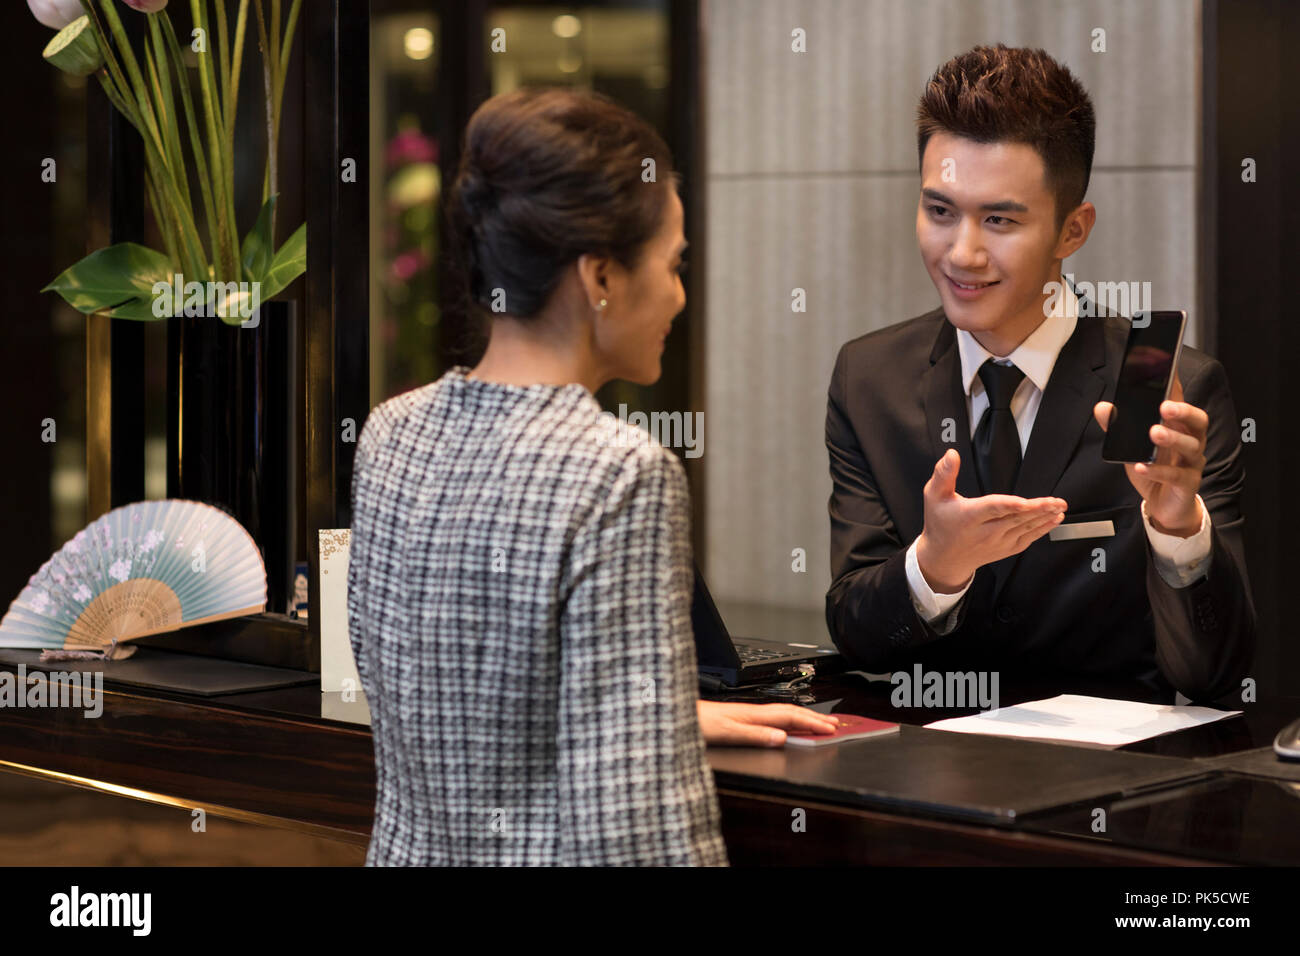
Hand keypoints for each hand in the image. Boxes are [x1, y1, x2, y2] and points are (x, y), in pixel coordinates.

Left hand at [696, 701, 838, 746]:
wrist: (677, 713)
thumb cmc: (699, 723)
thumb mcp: (728, 733)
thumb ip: (756, 735)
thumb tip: (783, 738)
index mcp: (754, 714)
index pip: (791, 717)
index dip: (812, 723)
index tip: (831, 729)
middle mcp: (753, 712)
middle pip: (791, 713)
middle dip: (814, 719)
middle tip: (835, 725)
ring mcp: (747, 714)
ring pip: (782, 714)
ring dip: (803, 719)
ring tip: (818, 724)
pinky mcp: (739, 719)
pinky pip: (772, 718)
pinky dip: (786, 722)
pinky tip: (786, 726)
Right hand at [915, 449, 1066, 592]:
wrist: (944, 558)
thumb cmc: (940, 523)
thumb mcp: (934, 496)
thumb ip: (943, 474)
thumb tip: (952, 455)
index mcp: (968, 517)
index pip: (991, 509)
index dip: (1009, 505)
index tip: (1025, 502)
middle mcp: (984, 532)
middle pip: (1014, 519)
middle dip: (1037, 510)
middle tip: (1056, 501)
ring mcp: (997, 542)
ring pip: (1024, 528)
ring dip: (1044, 517)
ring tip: (1059, 507)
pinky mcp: (1005, 548)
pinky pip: (1027, 539)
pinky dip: (1042, 530)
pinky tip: (1054, 519)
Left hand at [1093, 370, 1205, 536]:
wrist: (1165, 505)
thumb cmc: (1154, 469)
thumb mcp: (1132, 446)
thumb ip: (1118, 426)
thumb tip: (1102, 407)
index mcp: (1180, 428)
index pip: (1182, 402)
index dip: (1177, 386)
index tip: (1168, 369)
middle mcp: (1191, 441)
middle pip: (1198, 421)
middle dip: (1183, 411)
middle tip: (1165, 406)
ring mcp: (1192, 463)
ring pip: (1191, 447)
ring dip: (1172, 438)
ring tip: (1154, 433)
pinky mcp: (1187, 484)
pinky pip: (1176, 476)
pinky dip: (1158, 471)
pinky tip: (1142, 466)